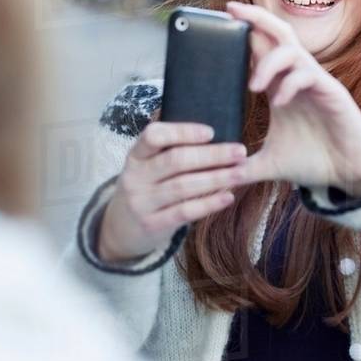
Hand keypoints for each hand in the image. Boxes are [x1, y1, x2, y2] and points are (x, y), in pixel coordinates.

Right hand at [98, 122, 247, 261]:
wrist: (119, 229)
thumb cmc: (145, 188)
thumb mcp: (146, 166)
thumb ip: (169, 151)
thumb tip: (214, 134)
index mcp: (135, 156)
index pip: (153, 135)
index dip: (182, 132)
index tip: (211, 132)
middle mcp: (135, 177)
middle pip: (175, 160)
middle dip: (212, 155)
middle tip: (240, 151)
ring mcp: (142, 202)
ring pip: (183, 187)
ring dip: (216, 178)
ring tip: (241, 173)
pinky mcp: (152, 225)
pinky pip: (184, 212)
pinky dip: (208, 204)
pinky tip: (227, 197)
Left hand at [226, 1, 360, 194]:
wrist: (347, 173)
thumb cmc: (311, 160)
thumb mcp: (270, 164)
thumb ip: (243, 167)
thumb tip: (219, 179)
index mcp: (279, 86)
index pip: (260, 48)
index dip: (242, 33)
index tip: (217, 23)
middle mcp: (296, 77)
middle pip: (278, 33)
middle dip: (256, 17)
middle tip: (231, 10)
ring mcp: (315, 82)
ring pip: (291, 49)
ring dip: (269, 62)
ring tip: (254, 86)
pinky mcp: (332, 92)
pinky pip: (308, 74)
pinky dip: (290, 84)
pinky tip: (279, 103)